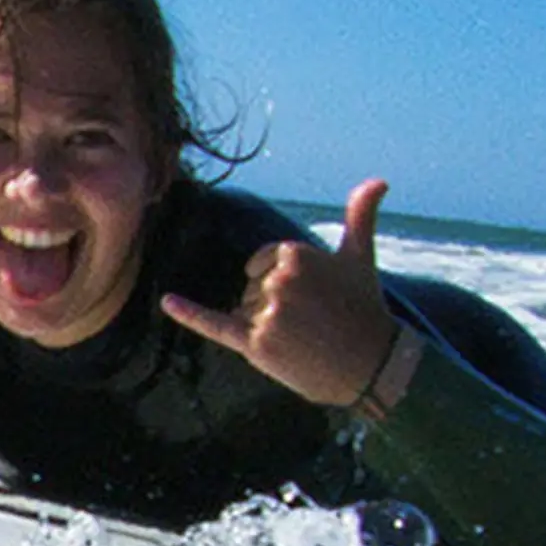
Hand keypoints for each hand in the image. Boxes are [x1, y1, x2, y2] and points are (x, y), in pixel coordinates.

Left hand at [160, 178, 399, 405]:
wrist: (372, 366)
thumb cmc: (365, 308)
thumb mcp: (360, 257)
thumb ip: (360, 214)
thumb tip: (378, 179)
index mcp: (294, 254)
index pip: (261, 262)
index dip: (284, 282)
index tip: (314, 297)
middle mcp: (277, 281)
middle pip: (251, 287)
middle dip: (275, 305)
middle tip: (313, 322)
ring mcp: (265, 314)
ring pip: (243, 311)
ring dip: (265, 326)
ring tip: (303, 339)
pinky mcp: (255, 345)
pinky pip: (213, 324)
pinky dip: (189, 314)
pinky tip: (166, 302)